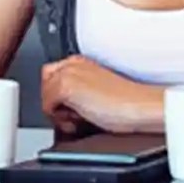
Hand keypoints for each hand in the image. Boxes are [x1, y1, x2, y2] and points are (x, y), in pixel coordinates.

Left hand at [41, 55, 161, 133]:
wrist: (139, 107)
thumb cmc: (127, 103)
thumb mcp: (97, 92)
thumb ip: (78, 92)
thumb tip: (62, 107)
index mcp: (82, 62)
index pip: (52, 76)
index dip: (59, 96)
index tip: (72, 108)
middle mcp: (73, 63)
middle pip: (44, 84)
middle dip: (55, 102)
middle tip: (75, 114)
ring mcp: (68, 73)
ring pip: (44, 97)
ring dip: (58, 113)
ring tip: (80, 118)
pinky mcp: (65, 86)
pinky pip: (46, 107)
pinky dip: (60, 119)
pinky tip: (79, 120)